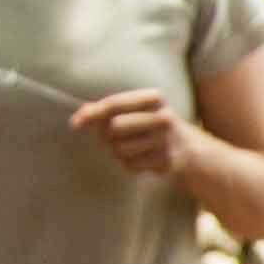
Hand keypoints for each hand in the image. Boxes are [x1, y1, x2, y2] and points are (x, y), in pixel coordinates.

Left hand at [74, 90, 190, 182]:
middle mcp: (162, 117)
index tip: (76, 122)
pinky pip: (129, 165)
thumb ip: (106, 110)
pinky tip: (140, 158)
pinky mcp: (165, 162)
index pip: (114, 104)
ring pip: (120, 149)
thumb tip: (78, 118)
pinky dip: (129, 163)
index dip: (92, 114)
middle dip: (108, 134)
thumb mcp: (135, 108)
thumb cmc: (150, 123)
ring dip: (118, 151)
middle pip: (114, 128)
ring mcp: (165, 141)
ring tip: (131, 147)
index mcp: (154, 98)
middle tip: (114, 136)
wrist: (188, 147)